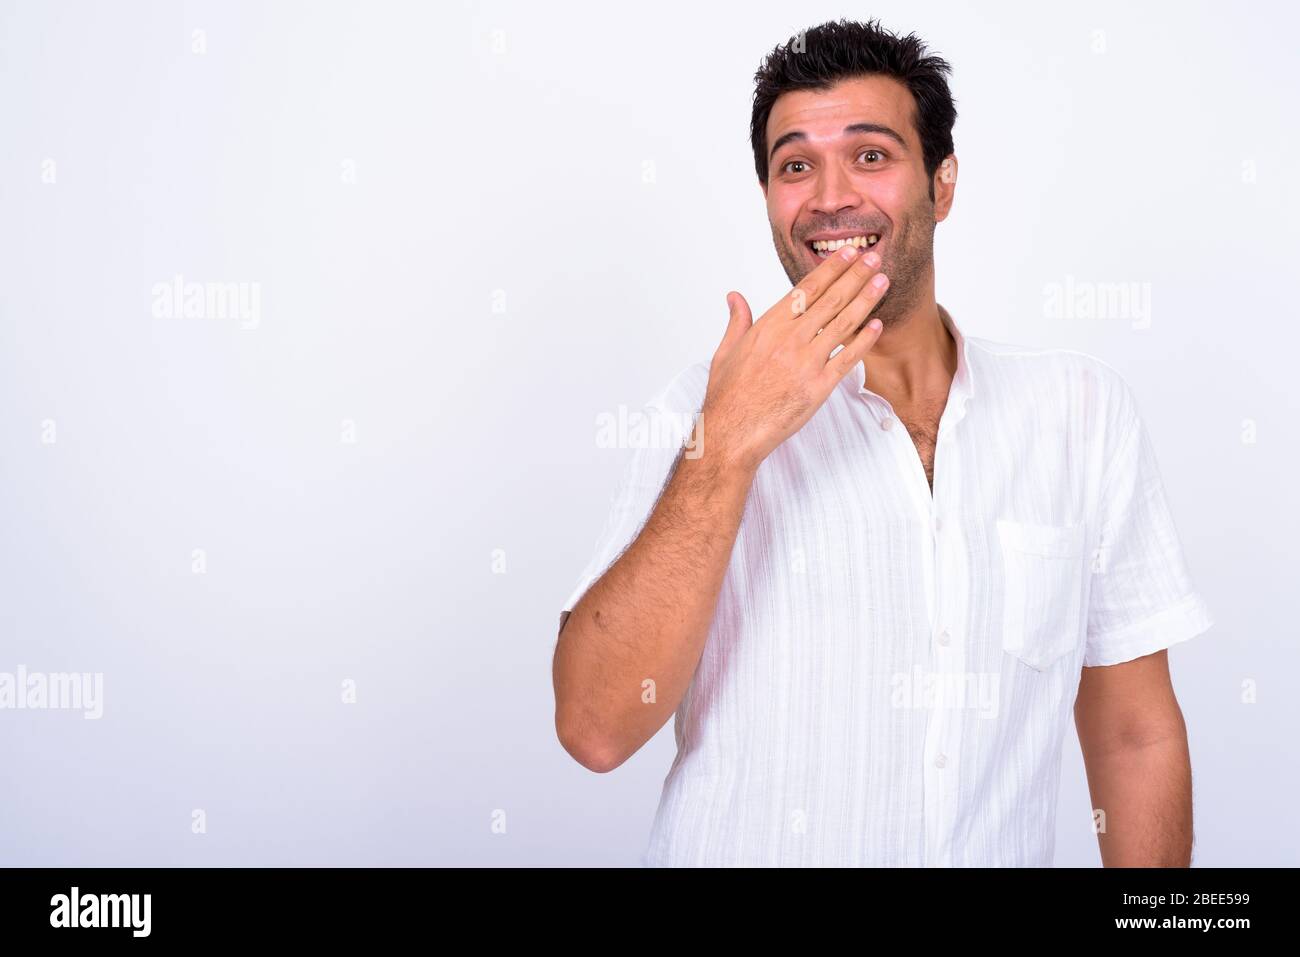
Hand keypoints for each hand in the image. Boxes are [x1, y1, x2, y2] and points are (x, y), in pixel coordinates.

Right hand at [701, 245, 888, 472]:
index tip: (848, 254)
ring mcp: (806, 363)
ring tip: (883, 282)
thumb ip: (737, 321)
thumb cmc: (727, 395)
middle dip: (855, 276)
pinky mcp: (818, 387)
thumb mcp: (726, 351)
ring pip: (843, 323)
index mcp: (768, 326)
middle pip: (831, 300)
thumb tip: (735, 297)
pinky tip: (877, 325)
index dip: (831, 269)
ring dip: (866, 300)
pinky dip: (864, 340)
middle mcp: (790, 339)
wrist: (732, 432)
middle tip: (874, 258)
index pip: (806, 289)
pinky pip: (848, 359)